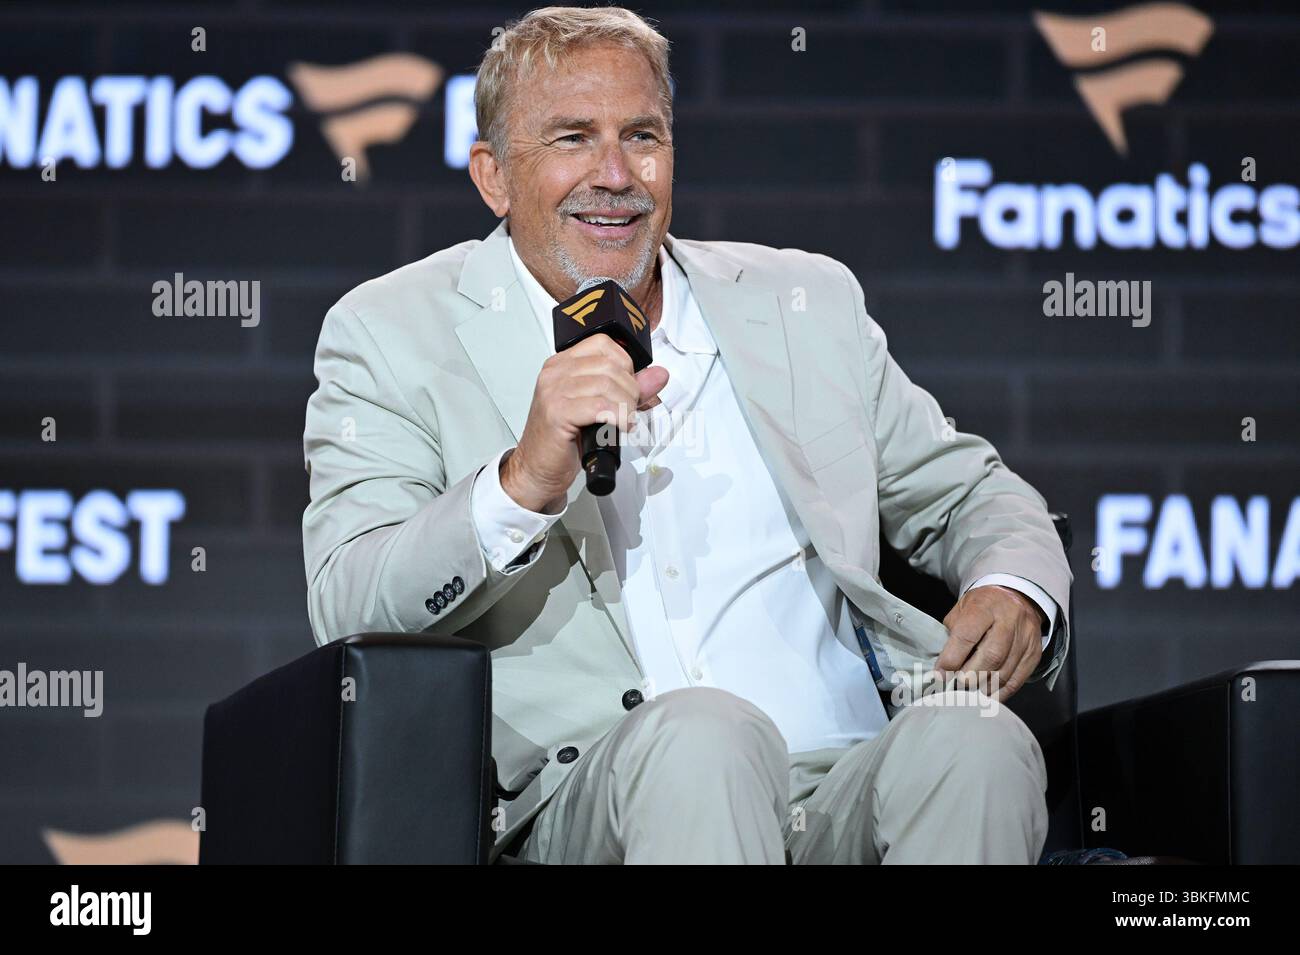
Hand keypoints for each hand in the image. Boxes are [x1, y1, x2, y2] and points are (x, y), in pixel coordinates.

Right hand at [502, 333, 669, 511]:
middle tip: (628, 411)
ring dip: (626, 406)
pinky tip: (618, 428)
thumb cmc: (564, 440)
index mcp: (562, 364)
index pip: (603, 344)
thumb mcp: (600, 407)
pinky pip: (599, 407)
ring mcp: (553, 391)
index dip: (626, 365)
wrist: (537, 468)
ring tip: (623, 422)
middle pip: (609, 365)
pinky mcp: (556, 413)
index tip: (628, 388)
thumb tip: (659, 374)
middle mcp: (555, 373)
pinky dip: (617, 417)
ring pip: (607, 384)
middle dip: (630, 390)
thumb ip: (628, 388)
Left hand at [935, 585, 1047, 701]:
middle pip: (991, 656)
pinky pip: (1018, 679)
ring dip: (984, 686)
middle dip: (970, 675)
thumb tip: (944, 665)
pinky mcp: (1034, 652)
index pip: (967, 636)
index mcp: (985, 606)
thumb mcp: (963, 608)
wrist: (1017, 597)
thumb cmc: (983, 606)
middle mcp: (1009, 620)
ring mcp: (1025, 637)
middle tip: (957, 684)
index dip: (952, 658)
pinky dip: (1001, 692)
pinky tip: (988, 695)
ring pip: (1005, 670)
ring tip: (970, 691)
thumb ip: (953, 632)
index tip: (940, 674)